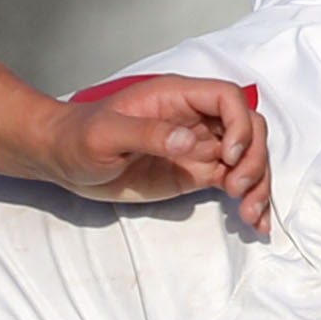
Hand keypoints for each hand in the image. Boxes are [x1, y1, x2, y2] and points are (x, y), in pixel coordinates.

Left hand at [44, 74, 271, 230]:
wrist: (63, 159)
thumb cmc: (78, 137)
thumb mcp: (104, 134)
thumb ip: (146, 134)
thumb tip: (190, 142)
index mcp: (175, 97)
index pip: (227, 98)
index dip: (238, 124)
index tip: (226, 156)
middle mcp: (194, 119)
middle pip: (247, 127)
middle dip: (253, 157)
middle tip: (238, 188)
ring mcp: (198, 147)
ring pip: (246, 157)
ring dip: (258, 183)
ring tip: (250, 214)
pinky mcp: (194, 172)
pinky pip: (231, 181)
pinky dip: (248, 200)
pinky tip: (254, 222)